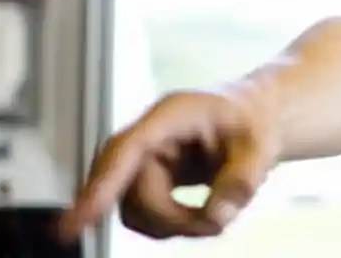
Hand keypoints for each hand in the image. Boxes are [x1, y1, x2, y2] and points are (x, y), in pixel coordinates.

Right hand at [56, 85, 278, 241]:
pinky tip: (199, 217)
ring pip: (132, 206)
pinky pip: (142, 211)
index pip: (127, 149)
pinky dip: (169, 223)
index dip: (102, 184)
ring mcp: (145, 157)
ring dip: (169, 223)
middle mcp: (150, 135)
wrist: (256, 118)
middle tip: (213, 225)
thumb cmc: (255, 123)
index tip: (77, 220)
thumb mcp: (263, 149)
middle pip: (128, 188)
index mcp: (173, 114)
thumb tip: (216, 218)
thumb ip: (241, 183)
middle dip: (165, 216)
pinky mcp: (147, 177)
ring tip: (214, 219)